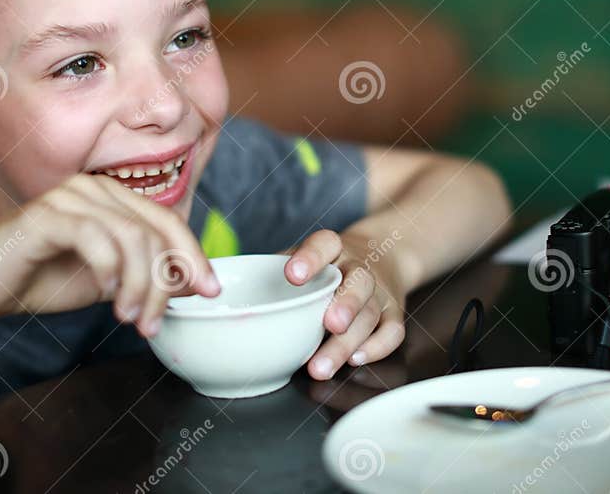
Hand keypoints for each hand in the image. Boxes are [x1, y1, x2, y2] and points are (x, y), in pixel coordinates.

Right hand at [0, 172, 220, 338]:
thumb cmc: (41, 279)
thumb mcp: (110, 282)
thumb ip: (149, 275)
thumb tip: (196, 281)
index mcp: (113, 198)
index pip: (169, 222)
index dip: (193, 257)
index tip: (209, 292)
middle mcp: (95, 188)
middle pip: (155, 231)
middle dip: (164, 282)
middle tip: (153, 323)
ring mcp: (70, 196)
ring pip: (132, 237)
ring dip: (139, 285)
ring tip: (129, 318)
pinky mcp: (46, 214)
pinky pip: (96, 238)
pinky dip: (110, 270)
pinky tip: (107, 295)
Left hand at [282, 229, 406, 379]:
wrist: (383, 254)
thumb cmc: (328, 264)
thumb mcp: (303, 257)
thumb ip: (274, 272)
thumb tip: (215, 292)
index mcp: (335, 247)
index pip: (325, 243)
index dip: (311, 258)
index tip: (292, 274)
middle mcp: (360, 266)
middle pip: (358, 282)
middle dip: (345, 304)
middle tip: (329, 323)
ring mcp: (380, 291)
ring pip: (371, 313)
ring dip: (349, 341)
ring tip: (322, 365)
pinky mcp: (394, 312)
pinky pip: (393, 331)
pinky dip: (377, 347)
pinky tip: (355, 360)